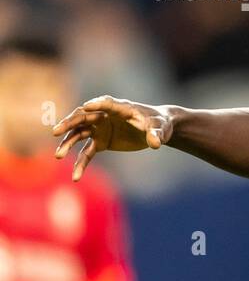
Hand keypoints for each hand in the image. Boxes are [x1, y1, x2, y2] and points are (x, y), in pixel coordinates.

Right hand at [51, 96, 173, 180]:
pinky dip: (81, 164)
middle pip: (83, 117)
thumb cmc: (160, 124)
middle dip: (69, 123)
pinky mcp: (101, 141)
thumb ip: (156, 134)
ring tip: (59, 156)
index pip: (106, 103)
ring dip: (68, 144)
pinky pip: (87, 152)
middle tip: (55, 131)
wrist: (158, 130)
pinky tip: (75, 177)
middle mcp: (105, 116)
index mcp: (121, 108)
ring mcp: (100, 128)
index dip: (96, 104)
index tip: (86, 106)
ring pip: (79, 135)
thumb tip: (156, 143)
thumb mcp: (161, 128)